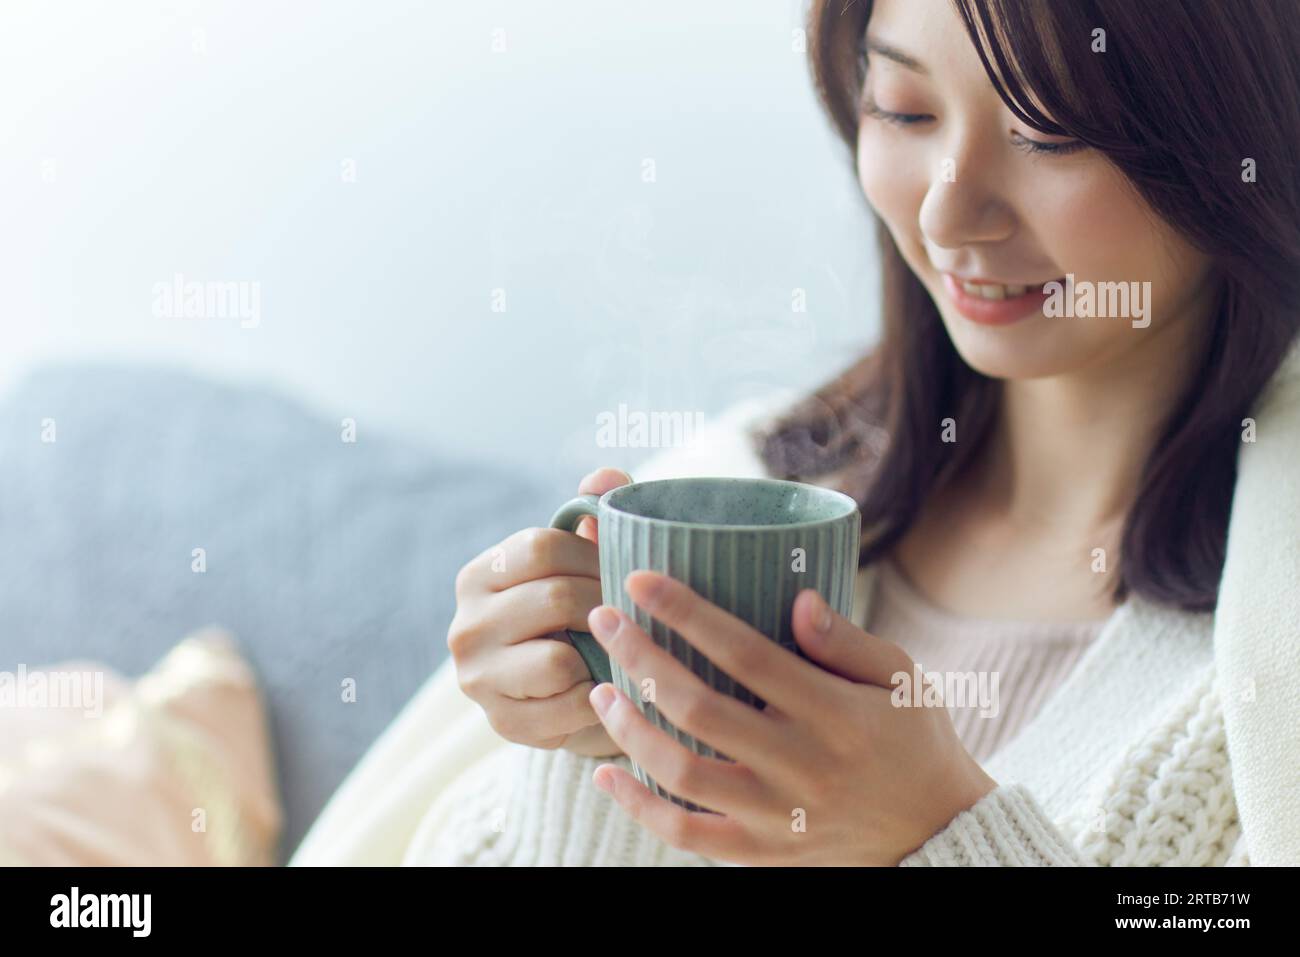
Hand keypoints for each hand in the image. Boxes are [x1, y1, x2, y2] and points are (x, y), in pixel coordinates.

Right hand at [446, 467, 630, 757]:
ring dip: (600, 655)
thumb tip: (606, 477)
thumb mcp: (582, 563)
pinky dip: (597, 697)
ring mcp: (477, 678)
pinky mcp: (502, 723)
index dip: (596, 557)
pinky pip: (568, 705)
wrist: (568, 700)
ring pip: (559, 658)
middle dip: (607, 606)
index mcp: (479, 575)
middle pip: (556, 597)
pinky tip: (603, 689)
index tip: (624, 572)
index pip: (544, 546)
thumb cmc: (578, 617)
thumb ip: (595, 514)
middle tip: (635, 616)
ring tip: (614, 651)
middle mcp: (465, 625)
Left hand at [582, 571, 998, 864]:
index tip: (641, 579)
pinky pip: (687, 836)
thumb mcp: (903, 679)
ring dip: (630, 728)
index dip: (688, 614)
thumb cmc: (914, 739)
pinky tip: (606, 772)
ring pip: (682, 773)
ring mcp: (778, 815)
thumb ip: (848, 640)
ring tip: (601, 689)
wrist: (938, 834)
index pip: (747, 654)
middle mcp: (802, 765)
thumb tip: (799, 599)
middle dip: (640, 657)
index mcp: (835, 712)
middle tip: (603, 618)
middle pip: (699, 708)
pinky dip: (639, 807)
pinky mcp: (764, 852)